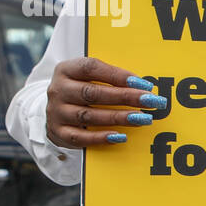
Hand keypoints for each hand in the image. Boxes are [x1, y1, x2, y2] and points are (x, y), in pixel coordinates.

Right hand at [44, 57, 164, 148]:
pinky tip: (120, 136)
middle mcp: (58, 90)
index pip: (91, 68)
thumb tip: (143, 86)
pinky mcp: (58, 132)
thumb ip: (111, 78)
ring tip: (142, 118)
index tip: (142, 83)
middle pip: (93, 93)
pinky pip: (80, 137)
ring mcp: (56, 112)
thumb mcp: (89, 77)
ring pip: (88, 116)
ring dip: (118, 117)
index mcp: (66, 70)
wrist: (55, 111)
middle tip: (150, 100)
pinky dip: (101, 137)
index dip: (117, 75)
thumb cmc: (81, 90)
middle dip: (125, 97)